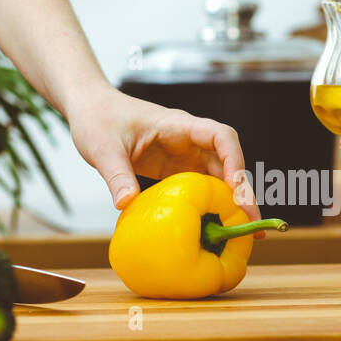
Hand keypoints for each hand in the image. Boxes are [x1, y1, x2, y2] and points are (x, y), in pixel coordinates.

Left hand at [66, 86, 260, 219]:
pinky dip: (211, 204)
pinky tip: (215, 227)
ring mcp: (184, 154)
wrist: (89, 109)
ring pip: (219, 176)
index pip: (221, 137)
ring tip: (242, 232)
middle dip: (242, 191)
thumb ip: (116, 175)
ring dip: (232, 201)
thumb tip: (126, 204)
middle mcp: (188, 139)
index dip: (235, 162)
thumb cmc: (97, 118)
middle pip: (228, 162)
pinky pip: (201, 186)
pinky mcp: (175, 168)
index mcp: (178, 125)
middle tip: (251, 224)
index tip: (236, 190)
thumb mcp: (103, 148)